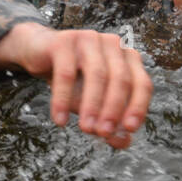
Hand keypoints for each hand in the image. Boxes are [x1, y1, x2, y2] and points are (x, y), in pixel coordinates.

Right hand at [0, 23, 152, 148]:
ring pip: (97, 75)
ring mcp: (90, 38)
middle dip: (114, 109)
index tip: (129, 130)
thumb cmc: (74, 79)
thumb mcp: (93, 102)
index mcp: (129, 57)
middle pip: (121, 79)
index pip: (142, 83)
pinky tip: (60, 120)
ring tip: (86, 129)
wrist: (39, 54)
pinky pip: (66, 73)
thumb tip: (123, 142)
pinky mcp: (65, 40)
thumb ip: (110, 121)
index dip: (138, 107)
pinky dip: (63, 99)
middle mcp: (114, 44)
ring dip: (93, 105)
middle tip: (103, 133)